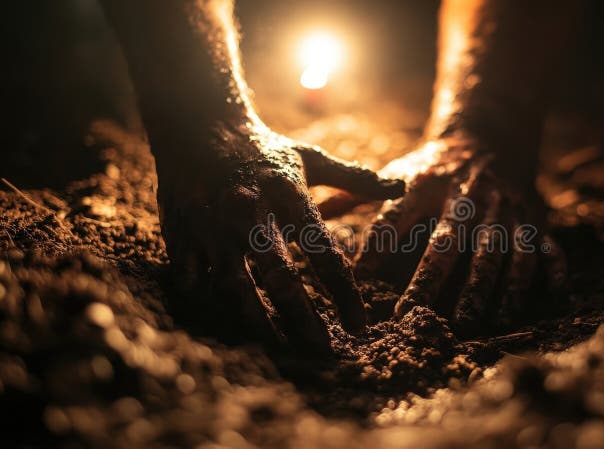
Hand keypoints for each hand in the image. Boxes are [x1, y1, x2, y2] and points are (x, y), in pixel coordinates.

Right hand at [160, 124, 403, 352]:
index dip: (344, 293)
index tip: (358, 325)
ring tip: (278, 347)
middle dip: (303, 320)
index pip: (324, 252)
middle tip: (323, 352)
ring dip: (257, 321)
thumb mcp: (310, 158)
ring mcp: (213, 225)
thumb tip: (401, 188)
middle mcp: (252, 213)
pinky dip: (210, 301)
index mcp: (288, 195)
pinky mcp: (183, 232)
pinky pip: (194, 277)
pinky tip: (228, 321)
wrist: (196, 123)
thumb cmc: (262, 147)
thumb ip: (355, 179)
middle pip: (280, 278)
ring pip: (235, 285)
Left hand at [325, 136, 560, 337]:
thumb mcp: (398, 172)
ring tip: (478, 321)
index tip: (361, 275)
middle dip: (434, 280)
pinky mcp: (534, 221)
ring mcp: (504, 212)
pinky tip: (552, 299)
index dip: (380, 242)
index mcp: (427, 185)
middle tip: (417, 316)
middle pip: (450, 242)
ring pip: (501, 252)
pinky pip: (548, 248)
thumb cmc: (434, 167)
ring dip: (491, 288)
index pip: (398, 215)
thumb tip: (308, 215)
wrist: (490, 135)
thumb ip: (356, 195)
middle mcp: (467, 200)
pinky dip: (553, 273)